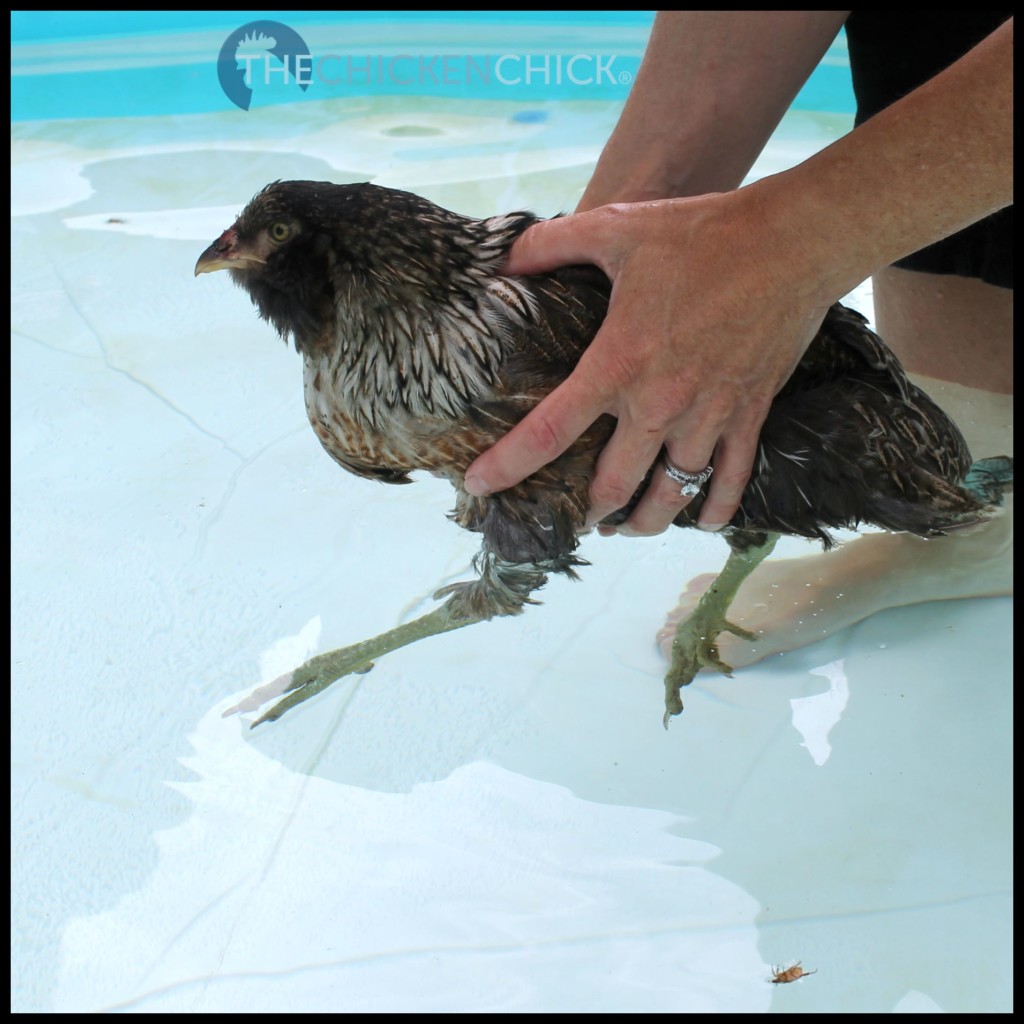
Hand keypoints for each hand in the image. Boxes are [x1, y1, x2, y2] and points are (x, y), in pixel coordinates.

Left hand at [463, 191, 831, 534]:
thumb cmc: (703, 234)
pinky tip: (698, 520)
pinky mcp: (749, 416)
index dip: (508, 466)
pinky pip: (730, 482)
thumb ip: (553, 244)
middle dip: (586, 512)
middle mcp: (659, 404)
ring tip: (623, 527)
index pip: (549, 432)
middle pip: (611, 486)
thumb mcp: (617, 227)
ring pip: (669, 497)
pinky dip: (712, 510)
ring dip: (642, 522)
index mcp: (618, 363)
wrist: (793, 242)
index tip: (479, 486)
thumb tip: (505, 258)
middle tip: (572, 518)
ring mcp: (709, 416)